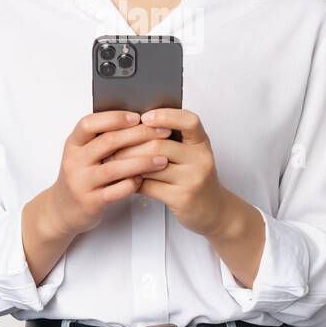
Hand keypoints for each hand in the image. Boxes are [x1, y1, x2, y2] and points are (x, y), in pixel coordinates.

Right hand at [40, 111, 171, 240]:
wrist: (61, 210)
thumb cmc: (80, 177)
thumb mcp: (82, 154)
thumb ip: (101, 140)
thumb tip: (137, 122)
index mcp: (73, 144)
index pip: (89, 124)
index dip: (114, 118)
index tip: (137, 117)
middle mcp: (74, 161)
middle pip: (108, 142)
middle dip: (138, 135)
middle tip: (161, 133)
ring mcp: (81, 182)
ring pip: (114, 168)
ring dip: (142, 162)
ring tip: (162, 159)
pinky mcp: (90, 202)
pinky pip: (116, 191)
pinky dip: (132, 183)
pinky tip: (144, 179)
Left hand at [106, 107, 232, 237]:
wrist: (213, 210)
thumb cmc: (195, 177)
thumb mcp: (191, 154)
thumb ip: (172, 140)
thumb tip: (135, 125)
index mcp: (201, 143)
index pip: (189, 121)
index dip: (166, 116)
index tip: (145, 117)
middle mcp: (200, 159)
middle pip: (160, 145)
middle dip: (131, 144)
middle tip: (112, 144)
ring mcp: (192, 179)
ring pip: (151, 166)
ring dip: (127, 163)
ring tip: (114, 160)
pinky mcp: (182, 198)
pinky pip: (150, 186)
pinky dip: (133, 181)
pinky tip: (125, 178)